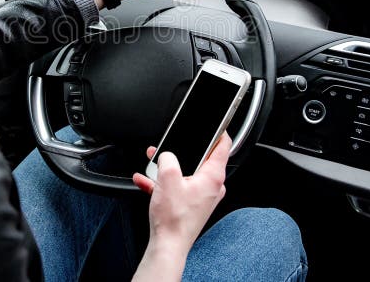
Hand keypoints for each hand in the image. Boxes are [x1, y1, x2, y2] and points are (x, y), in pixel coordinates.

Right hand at [131, 132, 230, 280]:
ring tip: (152, 165)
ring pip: (186, 173)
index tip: (217, 124)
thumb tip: (166, 155)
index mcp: (213, 177)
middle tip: (170, 146)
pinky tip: (146, 180)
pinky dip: (164, 183)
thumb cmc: (174, 218)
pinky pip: (178, 187)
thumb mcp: (167, 178)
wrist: (168, 245)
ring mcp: (202, 197)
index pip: (222, 147)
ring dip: (168, 168)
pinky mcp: (192, 205)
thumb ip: (167, 159)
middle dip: (181, 151)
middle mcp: (212, 186)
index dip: (219, 132)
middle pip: (201, 159)